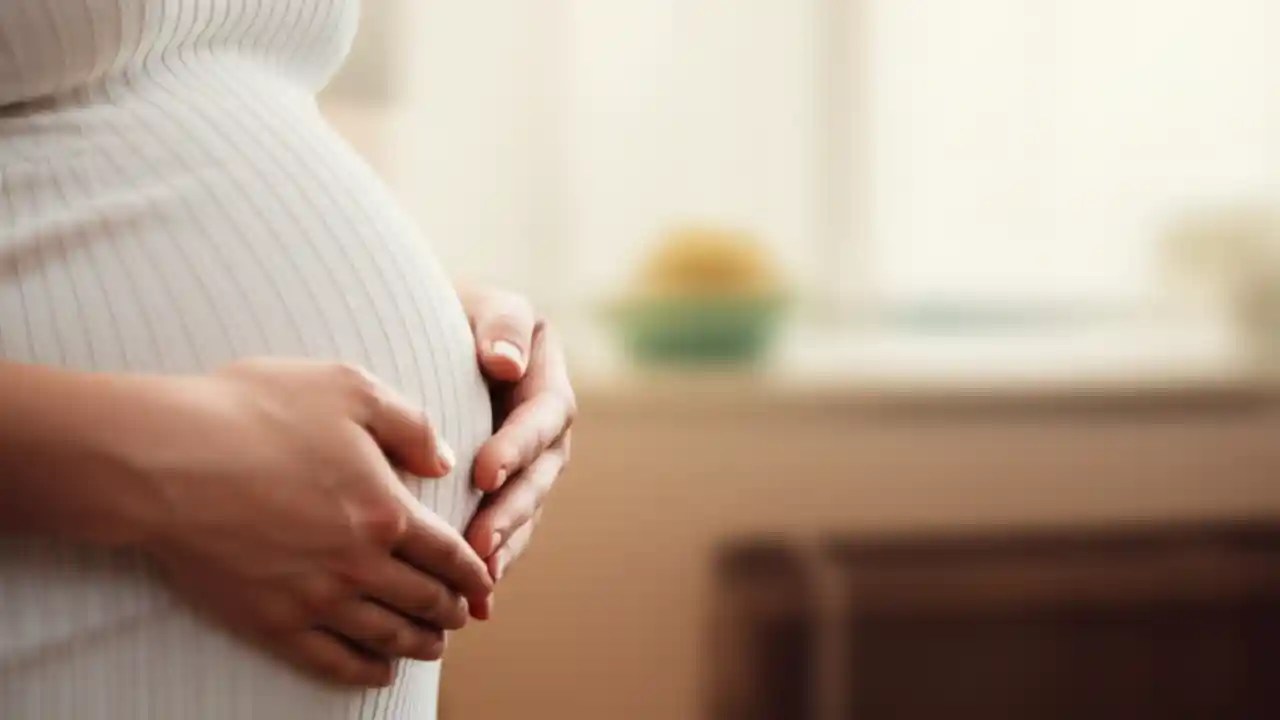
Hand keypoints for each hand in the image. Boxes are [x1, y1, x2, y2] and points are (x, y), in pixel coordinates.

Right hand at [135, 359, 492, 686]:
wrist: (162, 459)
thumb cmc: (252, 411)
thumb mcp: (348, 389)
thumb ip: (410, 424)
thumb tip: (445, 461)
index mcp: (385, 509)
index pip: (449, 554)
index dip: (475, 573)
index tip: (485, 583)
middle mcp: (359, 564)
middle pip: (425, 600)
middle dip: (453, 611)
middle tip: (464, 615)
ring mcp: (314, 598)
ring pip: (386, 635)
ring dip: (420, 643)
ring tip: (433, 645)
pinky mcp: (269, 621)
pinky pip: (330, 660)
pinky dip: (365, 670)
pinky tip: (379, 671)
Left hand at [456, 288, 575, 601]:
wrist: (421, 334)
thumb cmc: (448, 311)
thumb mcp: (479, 304)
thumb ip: (499, 325)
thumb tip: (507, 364)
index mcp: (546, 378)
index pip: (542, 416)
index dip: (517, 446)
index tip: (482, 473)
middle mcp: (546, 427)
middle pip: (540, 475)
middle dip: (511, 511)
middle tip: (478, 543)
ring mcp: (528, 463)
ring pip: (526, 510)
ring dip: (505, 544)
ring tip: (478, 577)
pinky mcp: (505, 493)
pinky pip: (507, 530)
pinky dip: (494, 561)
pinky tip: (478, 600)